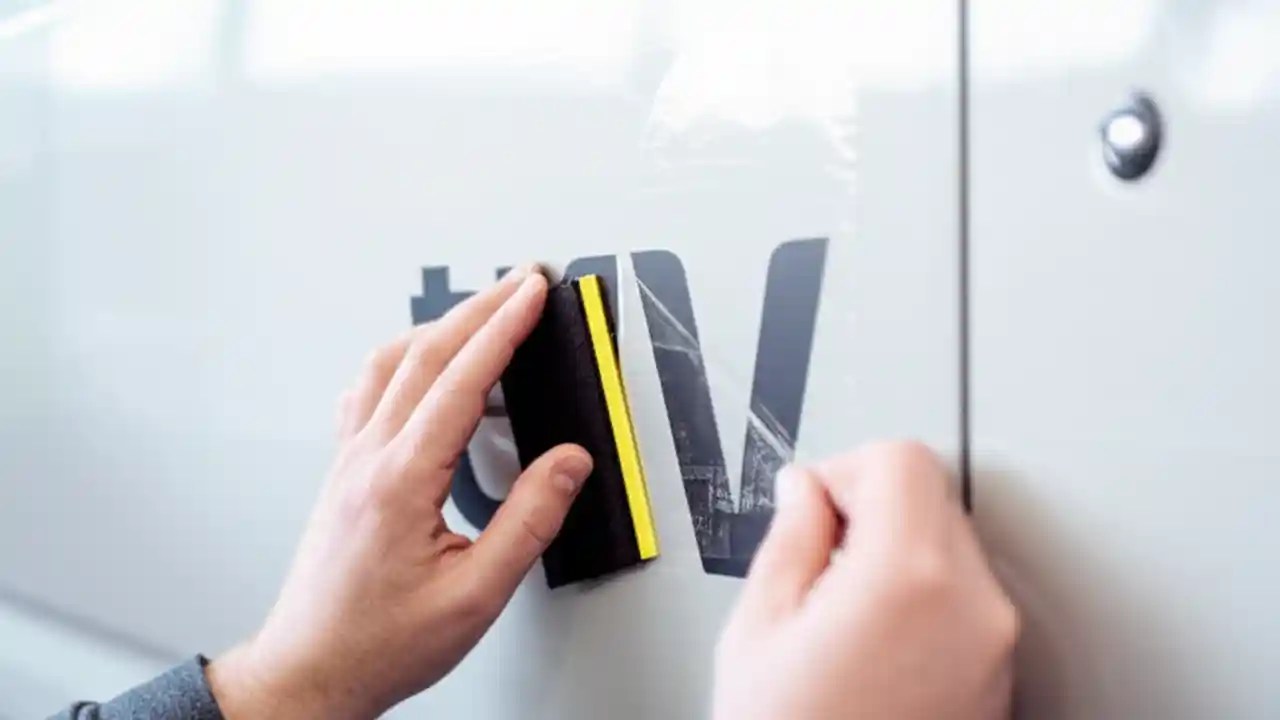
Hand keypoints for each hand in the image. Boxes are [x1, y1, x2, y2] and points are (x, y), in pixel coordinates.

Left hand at [208, 265, 593, 719]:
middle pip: (426, 354)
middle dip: (479, 308)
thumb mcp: (476, 595)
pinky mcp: (343, 471)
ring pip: (391, 364)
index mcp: (402, 480)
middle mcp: (368, 458)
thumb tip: (568, 463)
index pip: (461, 379)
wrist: (311, 669)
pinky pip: (369, 391)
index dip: (503, 328)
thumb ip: (528, 521)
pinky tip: (419, 367)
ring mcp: (349, 461)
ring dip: (440, 328)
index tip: (531, 292)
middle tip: (519, 281)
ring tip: (481, 313)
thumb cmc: (381, 641)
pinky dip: (404, 360)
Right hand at [714, 441, 1017, 719]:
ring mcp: (992, 644)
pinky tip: (871, 639)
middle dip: (870, 511)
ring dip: (896, 553)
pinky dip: (921, 596)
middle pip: (932, 494)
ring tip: (840, 612)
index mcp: (908, 577)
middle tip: (819, 558)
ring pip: (951, 543)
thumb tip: (805, 490)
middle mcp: (971, 605)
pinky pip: (964, 597)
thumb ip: (790, 537)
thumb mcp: (759, 628)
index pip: (900, 459)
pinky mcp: (998, 675)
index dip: (844, 470)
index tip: (815, 501)